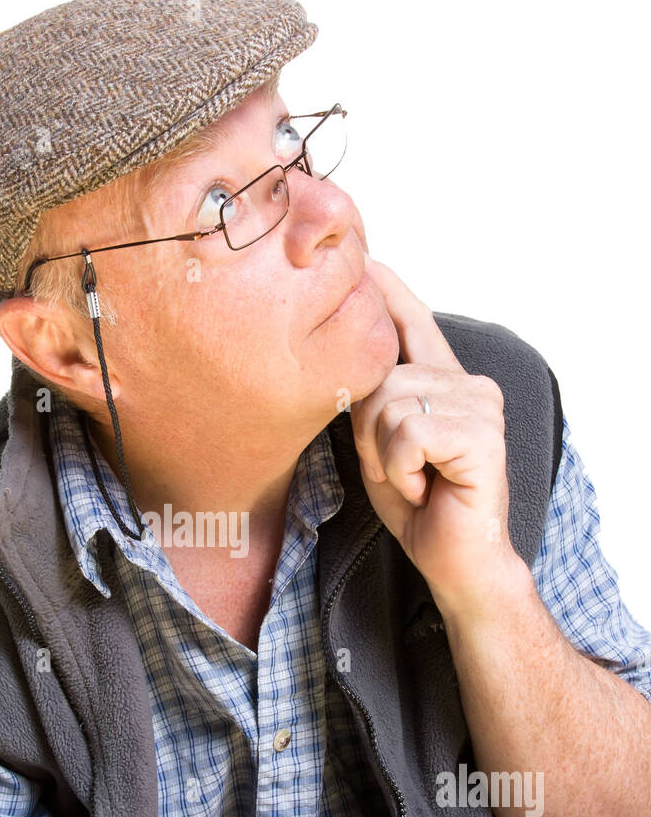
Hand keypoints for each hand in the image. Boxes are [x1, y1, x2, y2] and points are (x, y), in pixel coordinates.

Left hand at [349, 254, 525, 614]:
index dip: (384, 288)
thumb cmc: (417, 504)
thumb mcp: (380, 441)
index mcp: (445, 379)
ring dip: (382, 454)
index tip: (362, 255)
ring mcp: (480, 405)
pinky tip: (426, 488)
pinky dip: (401, 470)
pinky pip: (408, 433)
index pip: (412, 318)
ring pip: (389, 402)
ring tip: (412, 478)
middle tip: (395, 469)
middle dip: (367, 431)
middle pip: (378, 373)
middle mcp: (469, 382)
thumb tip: (333, 347)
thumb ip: (372, 397)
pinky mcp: (482, 435)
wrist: (457, 561)